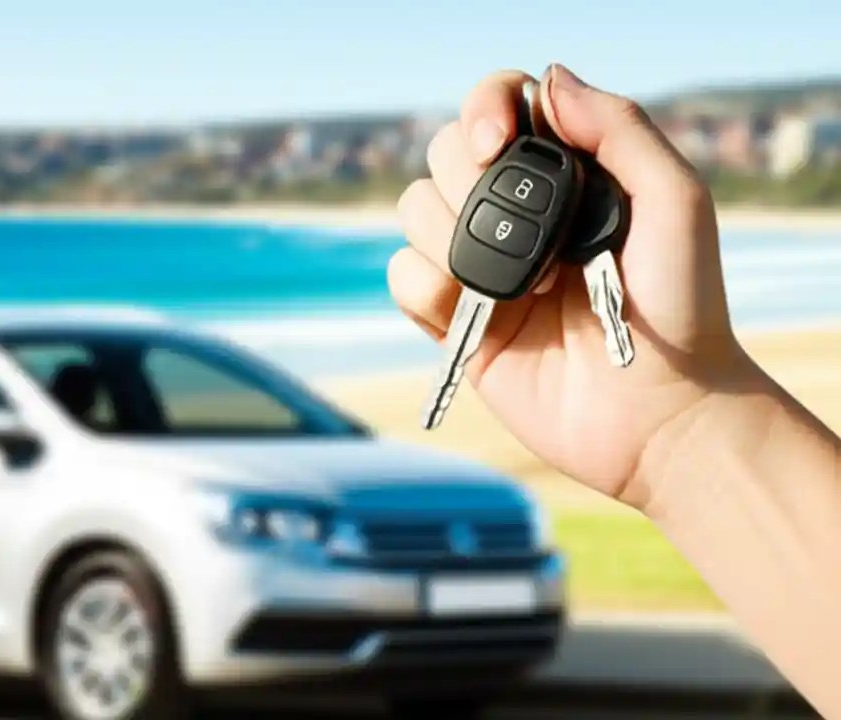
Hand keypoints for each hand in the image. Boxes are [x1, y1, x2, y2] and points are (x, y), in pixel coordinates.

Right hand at [389, 64, 756, 506]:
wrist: (658, 414)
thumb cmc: (682, 310)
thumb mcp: (676, 203)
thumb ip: (620, 129)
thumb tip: (549, 81)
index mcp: (564, 172)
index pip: (499, 105)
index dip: (485, 110)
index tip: (499, 145)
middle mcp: (515, 211)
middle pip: (443, 150)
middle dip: (472, 185)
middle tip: (532, 242)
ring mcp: (481, 263)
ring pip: (414, 208)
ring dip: (454, 241)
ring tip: (522, 288)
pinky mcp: (453, 317)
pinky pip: (402, 274)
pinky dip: (428, 287)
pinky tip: (484, 314)